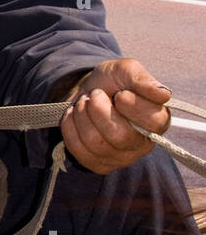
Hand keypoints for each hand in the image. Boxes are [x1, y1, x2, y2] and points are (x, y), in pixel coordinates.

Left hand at [59, 58, 170, 174]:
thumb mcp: (126, 70)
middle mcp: (142, 145)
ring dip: (82, 115)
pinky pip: (78, 149)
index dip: (133, 105)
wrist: (87, 92)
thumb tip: (164, 95)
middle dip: (100, 109)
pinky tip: (74, 115)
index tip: (121, 93)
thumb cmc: (113, 82)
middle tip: (95, 94)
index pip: (154, 121)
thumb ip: (143, 79)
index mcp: (158, 122)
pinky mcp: (98, 164)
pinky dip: (70, 126)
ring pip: (96, 143)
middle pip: (121, 136)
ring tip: (84, 102)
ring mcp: (120, 158)